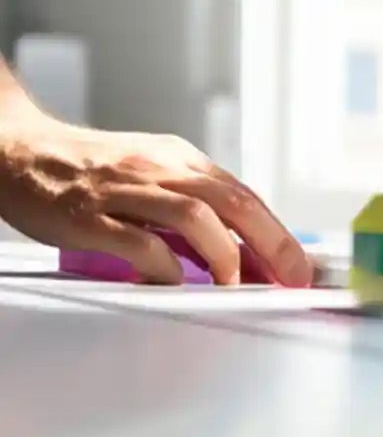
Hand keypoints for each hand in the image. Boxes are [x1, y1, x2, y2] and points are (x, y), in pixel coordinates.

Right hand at [0, 116, 310, 285]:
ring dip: (222, 255)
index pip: (243, 195)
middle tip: (288, 277)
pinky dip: (165, 265)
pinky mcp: (88, 215)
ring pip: (192, 215)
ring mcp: (123, 190)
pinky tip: (175, 282)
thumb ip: (194, 206)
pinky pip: (137, 241)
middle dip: (270, 242)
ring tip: (233, 284)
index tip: (300, 266)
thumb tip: (243, 253)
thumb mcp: (152, 174)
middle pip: (230, 201)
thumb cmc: (92, 171)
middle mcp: (157, 168)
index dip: (278, 232)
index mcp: (179, 159)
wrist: (18, 152)